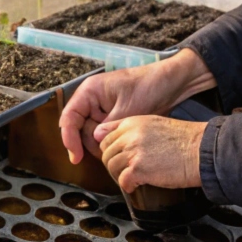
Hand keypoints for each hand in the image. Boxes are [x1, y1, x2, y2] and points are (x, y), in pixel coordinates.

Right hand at [59, 49, 215, 162]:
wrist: (172, 84)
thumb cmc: (149, 87)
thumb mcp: (127, 109)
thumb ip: (108, 126)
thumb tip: (94, 141)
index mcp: (90, 92)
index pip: (69, 118)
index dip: (69, 139)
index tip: (76, 158)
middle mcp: (92, 101)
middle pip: (79, 129)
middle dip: (89, 144)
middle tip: (106, 153)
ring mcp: (103, 110)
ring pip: (92, 134)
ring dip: (101, 144)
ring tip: (117, 148)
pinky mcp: (113, 118)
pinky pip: (104, 134)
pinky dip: (110, 142)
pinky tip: (120, 146)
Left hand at [96, 116, 204, 193]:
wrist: (202, 151)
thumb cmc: (185, 140)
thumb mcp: (155, 125)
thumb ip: (134, 130)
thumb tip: (110, 137)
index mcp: (133, 122)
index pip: (105, 137)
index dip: (110, 150)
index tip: (118, 158)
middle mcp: (130, 135)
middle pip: (106, 154)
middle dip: (114, 165)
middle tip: (127, 171)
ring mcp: (133, 151)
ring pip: (111, 168)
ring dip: (121, 176)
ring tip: (134, 179)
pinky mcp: (138, 169)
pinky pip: (122, 181)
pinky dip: (128, 186)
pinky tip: (138, 186)